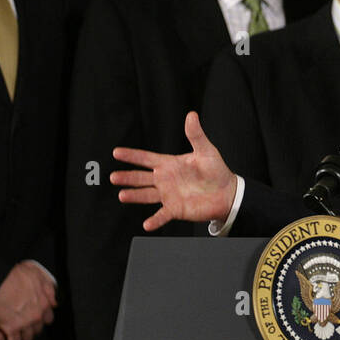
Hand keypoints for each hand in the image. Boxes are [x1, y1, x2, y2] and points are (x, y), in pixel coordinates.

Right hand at [111, 111, 237, 230]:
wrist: (227, 192)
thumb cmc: (216, 170)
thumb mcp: (206, 151)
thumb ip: (195, 135)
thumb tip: (191, 115)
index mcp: (169, 164)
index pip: (146, 158)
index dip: (132, 155)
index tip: (116, 152)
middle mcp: (165, 180)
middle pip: (141, 178)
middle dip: (127, 177)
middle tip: (113, 177)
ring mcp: (168, 195)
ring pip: (146, 195)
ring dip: (135, 195)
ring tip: (122, 195)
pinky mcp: (176, 209)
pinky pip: (162, 215)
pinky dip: (155, 220)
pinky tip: (146, 224)